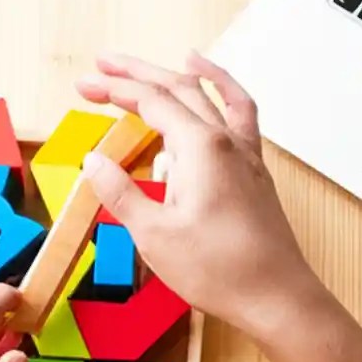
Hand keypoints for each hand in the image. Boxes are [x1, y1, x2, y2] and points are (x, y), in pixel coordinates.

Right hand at [75, 51, 327, 339]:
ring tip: (146, 67)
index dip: (114, 90)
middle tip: (102, 64)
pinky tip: (211, 82)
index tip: (85, 84)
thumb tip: (94, 162)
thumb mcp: (154, 235)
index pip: (150, 102)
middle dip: (136, 73)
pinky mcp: (252, 169)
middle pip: (177, 87)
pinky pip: (239, 112)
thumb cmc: (220, 271)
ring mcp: (244, 152)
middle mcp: (226, 140)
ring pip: (206, 95)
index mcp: (200, 149)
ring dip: (172, 76)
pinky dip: (223, 88)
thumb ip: (121, 193)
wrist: (275, 296)